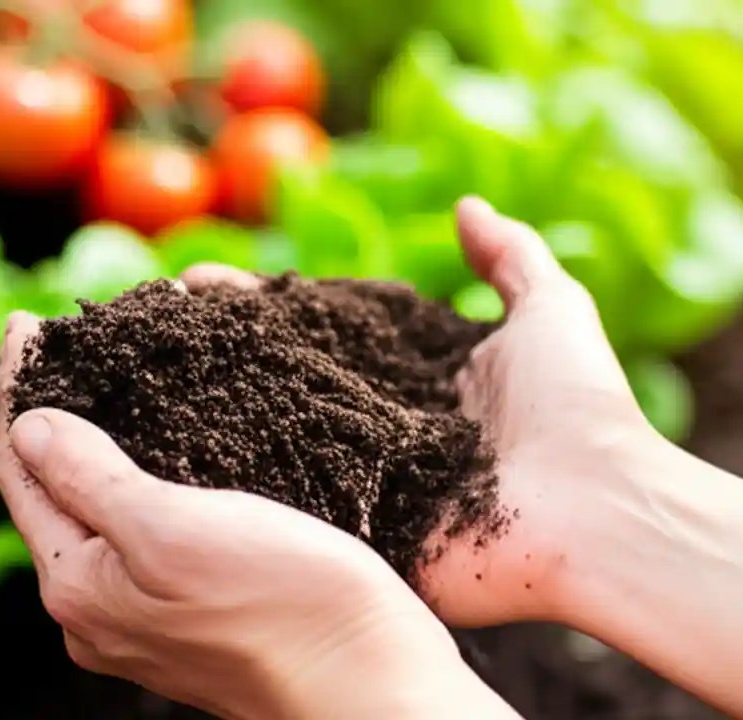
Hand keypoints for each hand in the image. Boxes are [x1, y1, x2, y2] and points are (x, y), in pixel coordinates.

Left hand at [0, 315, 511, 718]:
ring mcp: (150, 613)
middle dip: (57, 414)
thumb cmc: (281, 603)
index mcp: (80, 587)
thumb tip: (28, 425)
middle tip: (70, 341)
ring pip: (107, 508)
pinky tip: (176, 443)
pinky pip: (152, 528)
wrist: (369, 677)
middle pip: (57, 493)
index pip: (22, 472)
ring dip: (104, 440)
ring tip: (117, 376)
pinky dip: (149, 473)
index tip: (24, 324)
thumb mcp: (171, 529)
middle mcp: (102, 608)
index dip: (17, 392)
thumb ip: (90, 478)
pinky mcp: (201, 608)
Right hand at [182, 197, 664, 627]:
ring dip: (211, 413)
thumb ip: (508, 256)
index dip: (267, 306)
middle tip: (154, 322)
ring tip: (141, 378)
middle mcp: (385, 429)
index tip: (203, 282)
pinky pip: (293, 512)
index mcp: (420, 378)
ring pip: (277, 442)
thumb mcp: (550, 311)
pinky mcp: (367, 538)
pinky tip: (170, 460)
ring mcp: (370, 486)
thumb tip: (464, 204)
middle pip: (288, 381)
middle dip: (221, 351)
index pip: (326, 330)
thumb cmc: (581, 406)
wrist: (600, 510)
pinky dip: (238, 492)